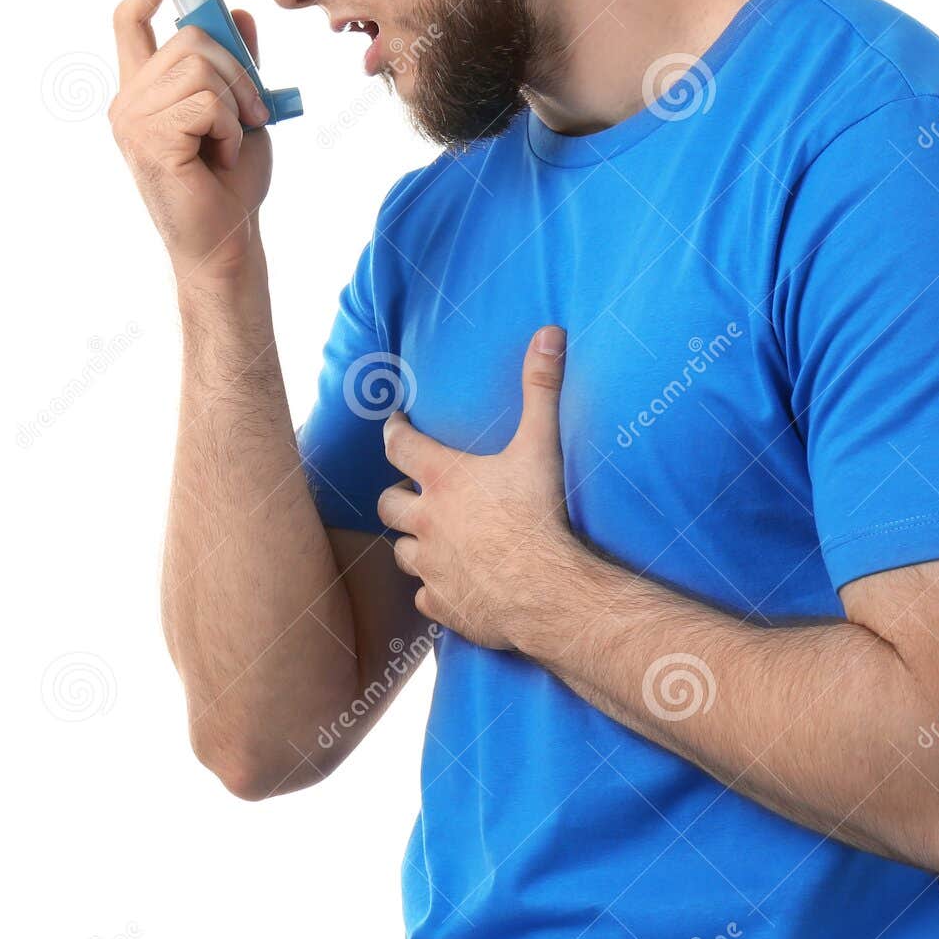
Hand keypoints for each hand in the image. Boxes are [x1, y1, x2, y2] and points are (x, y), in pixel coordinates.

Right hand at [110, 0, 272, 283]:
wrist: (227, 240)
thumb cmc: (231, 182)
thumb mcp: (243, 110)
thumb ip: (237, 63)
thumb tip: (238, 10)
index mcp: (143, 88)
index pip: (132, 17)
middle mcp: (128, 99)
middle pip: (190, 38)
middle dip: (239, 71)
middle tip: (252, 115)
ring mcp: (132, 119)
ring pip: (202, 67)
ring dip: (238, 104)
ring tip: (232, 141)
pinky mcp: (147, 140)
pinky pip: (207, 102)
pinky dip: (231, 127)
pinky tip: (222, 157)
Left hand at [378, 327, 579, 650]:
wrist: (547, 591)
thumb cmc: (540, 515)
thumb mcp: (541, 445)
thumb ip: (542, 388)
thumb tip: (549, 334)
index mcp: (443, 479)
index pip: (399, 444)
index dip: (394, 430)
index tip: (394, 422)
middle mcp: (426, 522)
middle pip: (388, 504)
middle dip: (397, 495)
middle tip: (411, 490)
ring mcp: (431, 567)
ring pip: (401, 552)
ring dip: (412, 542)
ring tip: (430, 538)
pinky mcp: (443, 605)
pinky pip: (425, 597)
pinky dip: (434, 590)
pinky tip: (450, 586)